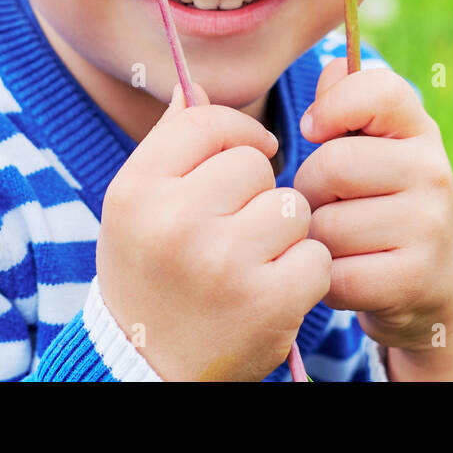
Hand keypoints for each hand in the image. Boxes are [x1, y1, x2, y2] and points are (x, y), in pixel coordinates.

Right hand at [97, 83, 331, 380]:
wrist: (147, 371)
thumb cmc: (148, 274)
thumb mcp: (137, 207)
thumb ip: (169, 144)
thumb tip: (193, 82)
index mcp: (137, 190)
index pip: (206, 120)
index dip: (238, 134)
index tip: (248, 155)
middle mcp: (174, 223)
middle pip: (255, 163)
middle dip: (258, 192)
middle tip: (235, 231)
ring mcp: (222, 263)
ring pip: (292, 207)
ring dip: (285, 234)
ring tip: (251, 263)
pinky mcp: (267, 301)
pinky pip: (315, 255)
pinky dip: (304, 274)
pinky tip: (272, 292)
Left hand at [294, 58, 452, 378]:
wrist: (435, 284)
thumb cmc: (384, 201)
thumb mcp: (376, 148)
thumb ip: (345, 102)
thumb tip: (331, 68)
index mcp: (420, 131)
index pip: (377, 90)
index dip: (332, 106)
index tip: (316, 130)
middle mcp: (434, 172)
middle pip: (332, 165)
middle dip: (309, 189)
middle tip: (325, 204)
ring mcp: (428, 227)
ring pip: (326, 225)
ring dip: (315, 238)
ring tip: (338, 240)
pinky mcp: (411, 279)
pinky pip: (333, 273)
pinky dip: (325, 278)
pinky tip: (346, 272)